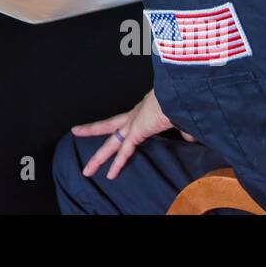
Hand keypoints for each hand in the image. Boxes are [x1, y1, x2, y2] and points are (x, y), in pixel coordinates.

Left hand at [71, 88, 192, 179]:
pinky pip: (125, 150)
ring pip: (110, 142)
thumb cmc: (182, 99)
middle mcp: (135, 114)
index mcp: (145, 109)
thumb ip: (184, 129)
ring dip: (99, 157)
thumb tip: (190, 136)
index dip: (124, 127)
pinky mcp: (137, 130)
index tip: (118, 131)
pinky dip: (117, 164)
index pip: (129, 120)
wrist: (180, 91)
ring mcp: (133, 122)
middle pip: (109, 125)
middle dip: (92, 130)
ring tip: (86, 169)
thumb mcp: (182, 117)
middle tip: (75, 131)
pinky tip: (110, 175)